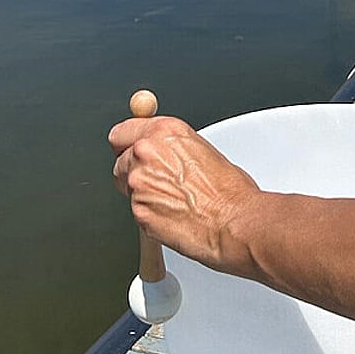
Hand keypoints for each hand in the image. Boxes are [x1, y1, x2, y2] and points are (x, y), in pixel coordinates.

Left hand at [110, 115, 261, 273]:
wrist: (234, 222)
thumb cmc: (230, 191)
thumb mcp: (203, 150)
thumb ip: (172, 147)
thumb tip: (162, 153)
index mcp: (164, 131)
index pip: (121, 133)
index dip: (127, 145)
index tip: (130, 151)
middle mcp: (147, 152)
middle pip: (120, 161)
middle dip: (133, 172)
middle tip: (158, 182)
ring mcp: (139, 182)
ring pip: (127, 188)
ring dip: (143, 194)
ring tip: (174, 201)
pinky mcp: (138, 211)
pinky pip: (137, 211)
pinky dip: (150, 215)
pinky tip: (175, 216)